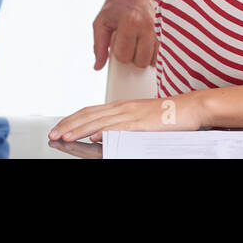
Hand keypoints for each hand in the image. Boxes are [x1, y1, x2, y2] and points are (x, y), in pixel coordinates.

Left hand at [48, 94, 205, 139]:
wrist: (190, 108)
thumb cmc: (168, 115)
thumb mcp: (140, 117)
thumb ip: (121, 124)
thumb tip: (101, 134)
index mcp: (121, 105)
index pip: (89, 110)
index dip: (72, 119)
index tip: (58, 127)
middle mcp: (123, 107)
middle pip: (89, 115)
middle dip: (68, 125)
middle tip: (52, 134)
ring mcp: (132, 114)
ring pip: (99, 121)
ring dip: (79, 130)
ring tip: (64, 137)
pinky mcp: (142, 122)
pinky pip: (119, 127)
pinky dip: (104, 131)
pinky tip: (93, 137)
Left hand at [92, 0, 156, 69]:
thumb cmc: (116, 4)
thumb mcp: (101, 21)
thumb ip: (98, 45)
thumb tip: (98, 66)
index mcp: (130, 22)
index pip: (124, 55)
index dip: (117, 53)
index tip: (116, 41)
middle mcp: (146, 27)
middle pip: (140, 61)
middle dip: (131, 57)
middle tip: (125, 44)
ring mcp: (156, 30)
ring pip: (151, 60)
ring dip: (141, 57)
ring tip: (134, 44)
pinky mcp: (162, 32)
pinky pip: (158, 54)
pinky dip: (149, 54)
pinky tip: (141, 45)